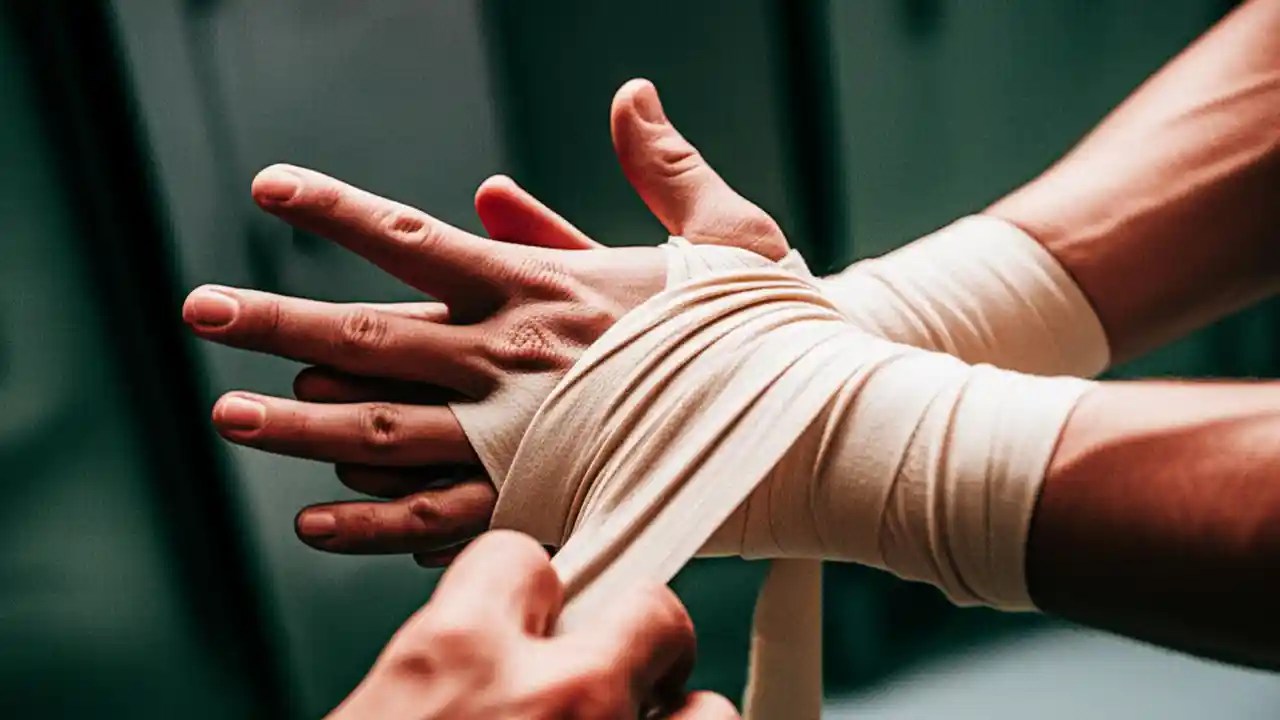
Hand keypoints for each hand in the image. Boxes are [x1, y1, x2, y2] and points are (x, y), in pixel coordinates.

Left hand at [185, 80, 791, 563]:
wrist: (810, 426)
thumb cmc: (767, 330)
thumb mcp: (721, 231)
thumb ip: (661, 164)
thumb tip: (632, 92)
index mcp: (543, 285)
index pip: (413, 238)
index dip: (335, 211)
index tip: (268, 191)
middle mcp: (514, 357)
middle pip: (369, 335)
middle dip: (275, 321)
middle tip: (200, 313)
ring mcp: (519, 434)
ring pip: (383, 429)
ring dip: (297, 426)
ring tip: (226, 416)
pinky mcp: (541, 501)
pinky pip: (437, 518)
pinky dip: (370, 521)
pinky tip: (311, 523)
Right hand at [331, 530, 737, 718]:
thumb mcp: (383, 702)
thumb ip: (441, 668)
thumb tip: (473, 656)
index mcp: (454, 658)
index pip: (522, 555)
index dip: (527, 585)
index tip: (534, 602)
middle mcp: (550, 700)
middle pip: (647, 608)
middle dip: (634, 628)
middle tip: (610, 658)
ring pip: (703, 708)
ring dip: (670, 717)